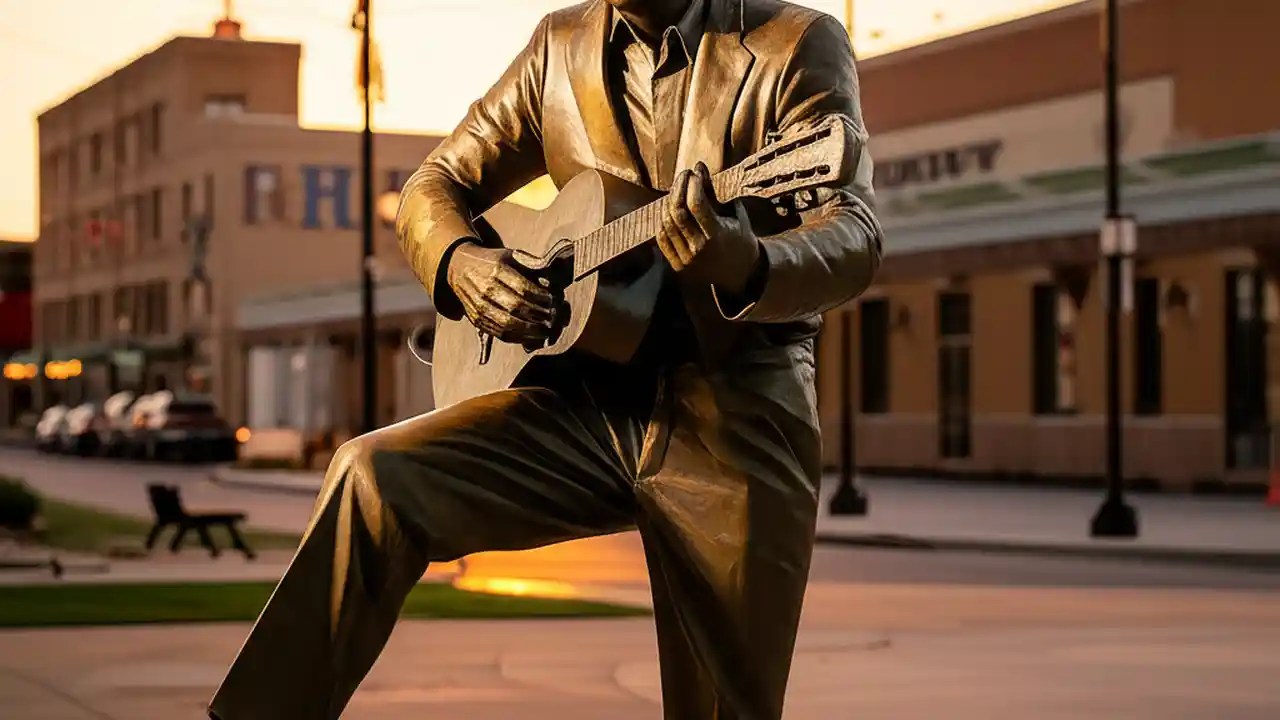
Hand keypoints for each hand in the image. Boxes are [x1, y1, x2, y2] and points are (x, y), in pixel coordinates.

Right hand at [445, 242, 557, 342]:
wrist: (459, 268)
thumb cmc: (492, 261)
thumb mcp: (510, 255)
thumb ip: (531, 265)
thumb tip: (552, 280)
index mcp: (497, 270)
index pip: (523, 288)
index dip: (541, 298)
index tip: (553, 301)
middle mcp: (485, 289)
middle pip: (516, 308)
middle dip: (538, 315)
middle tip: (552, 318)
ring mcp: (479, 306)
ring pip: (507, 324)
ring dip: (530, 331)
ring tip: (545, 331)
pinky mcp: (476, 319)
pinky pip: (498, 333)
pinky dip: (517, 338)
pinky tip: (529, 336)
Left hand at [657, 162, 761, 294]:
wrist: (741, 273)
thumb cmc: (740, 237)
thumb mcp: (733, 213)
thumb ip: (714, 192)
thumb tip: (699, 167)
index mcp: (717, 236)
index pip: (696, 205)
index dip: (692, 184)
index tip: (693, 172)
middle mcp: (699, 249)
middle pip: (678, 213)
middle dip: (678, 188)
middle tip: (683, 176)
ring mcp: (687, 260)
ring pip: (667, 224)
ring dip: (669, 203)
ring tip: (678, 191)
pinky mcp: (678, 266)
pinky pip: (662, 239)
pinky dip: (664, 222)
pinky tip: (671, 211)